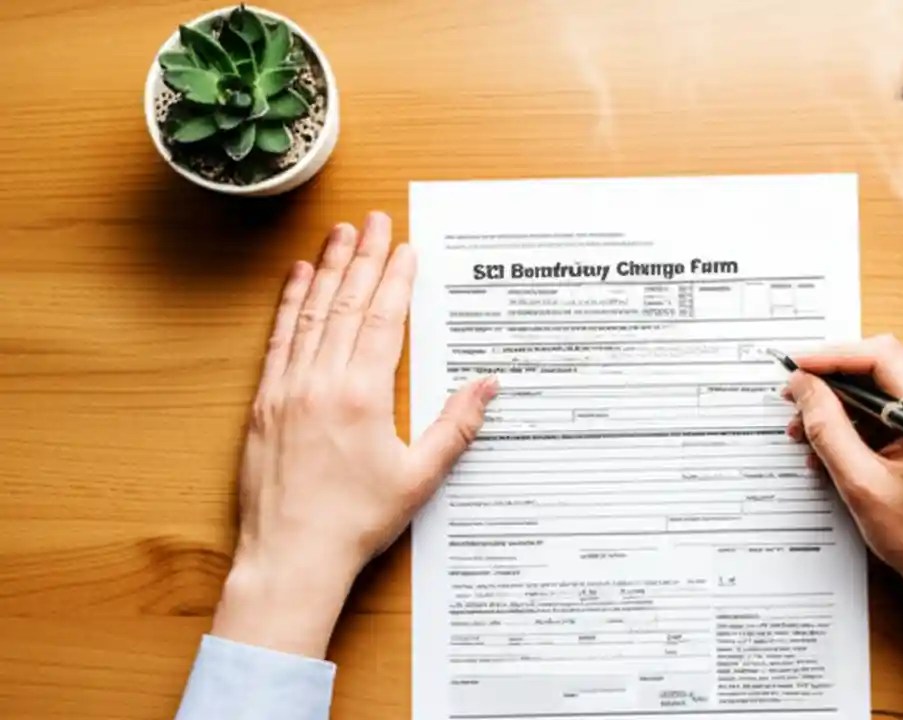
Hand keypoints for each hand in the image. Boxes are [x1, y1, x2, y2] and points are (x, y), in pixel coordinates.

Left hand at [211, 213, 496, 657]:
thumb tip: (489, 386)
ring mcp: (287, 389)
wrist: (291, 557)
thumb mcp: (419, 478)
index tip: (405, 248)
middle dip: (364, 258)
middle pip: (346, 304)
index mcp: (362, 395)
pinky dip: (288, 305)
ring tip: (338, 233)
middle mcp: (321, 382)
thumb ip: (455, 427)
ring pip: (310, 313)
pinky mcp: (263, 403)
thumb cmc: (356, 522)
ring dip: (326, 269)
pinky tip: (296, 278)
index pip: (382, 319)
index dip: (395, 279)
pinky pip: (278, 340)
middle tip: (375, 220)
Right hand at [784, 335, 902, 652]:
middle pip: (879, 366)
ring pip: (881, 388)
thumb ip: (828, 429)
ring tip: (808, 432)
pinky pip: (889, 409)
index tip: (797, 367)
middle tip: (796, 400)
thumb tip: (805, 387)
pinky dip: (857, 422)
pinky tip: (832, 446)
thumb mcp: (862, 483)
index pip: (880, 356)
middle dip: (832, 383)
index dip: (831, 357)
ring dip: (841, 406)